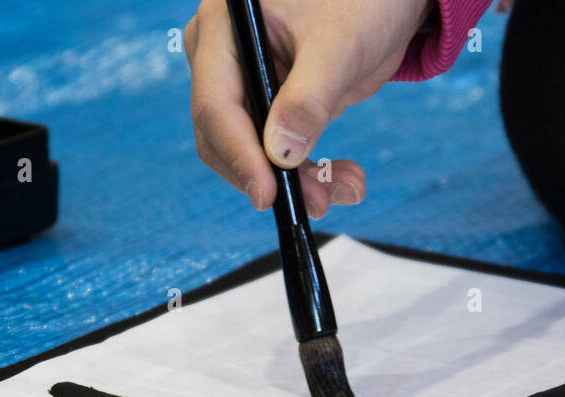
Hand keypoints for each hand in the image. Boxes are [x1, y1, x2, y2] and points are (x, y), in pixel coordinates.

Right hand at [184, 0, 432, 216]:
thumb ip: (308, 97)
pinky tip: (343, 179)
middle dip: (272, 176)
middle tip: (319, 202)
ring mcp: (247, 83)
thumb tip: (279, 155)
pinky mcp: (272, 105)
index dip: (239, 155)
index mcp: (224, 26)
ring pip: (254, 153)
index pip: (215, 104)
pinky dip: (310, 172)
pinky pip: (278, 153)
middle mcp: (223, 57)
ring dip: (299, 182)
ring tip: (349, 188)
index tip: (267, 195)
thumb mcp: (339, 45)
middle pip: (226, 137)